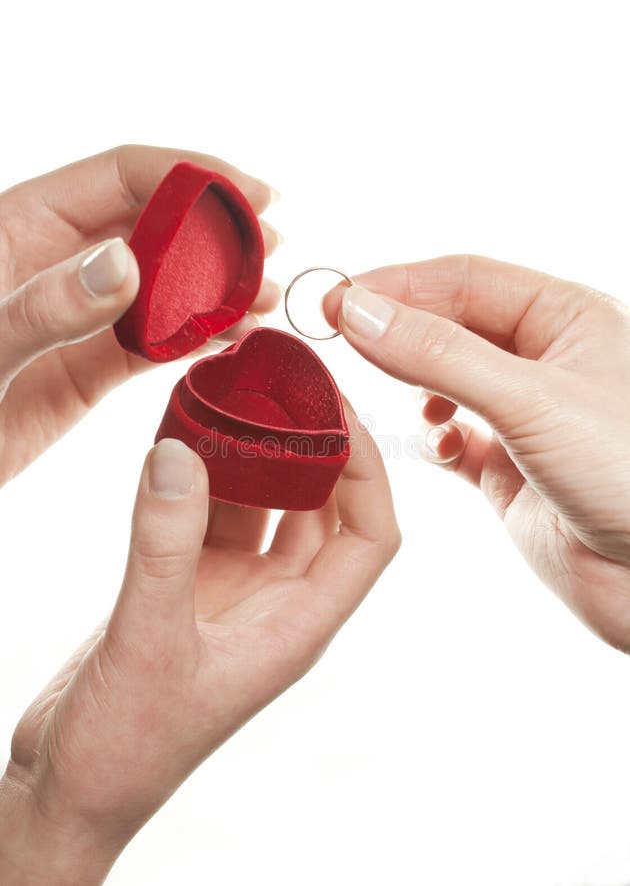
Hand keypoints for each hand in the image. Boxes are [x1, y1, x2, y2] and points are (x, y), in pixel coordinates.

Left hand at [0, 145, 281, 483]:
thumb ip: (47, 304)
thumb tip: (126, 265)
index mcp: (23, 224)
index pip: (123, 174)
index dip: (192, 174)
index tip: (250, 193)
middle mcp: (59, 261)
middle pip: (155, 225)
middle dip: (218, 230)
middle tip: (271, 246)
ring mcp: (79, 315)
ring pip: (163, 286)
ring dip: (217, 288)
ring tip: (265, 298)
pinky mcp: (89, 368)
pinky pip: (154, 342)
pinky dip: (196, 339)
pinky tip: (232, 339)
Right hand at [0, 409, 398, 883]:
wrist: (72, 785)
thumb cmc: (126, 744)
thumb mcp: (149, 642)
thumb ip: (162, 548)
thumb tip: (179, 454)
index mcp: (299, 624)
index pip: (369, 537)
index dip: (369, 473)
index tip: (340, 413)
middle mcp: (279, 602)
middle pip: (324, 509)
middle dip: (318, 447)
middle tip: (294, 384)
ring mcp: (235, 592)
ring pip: (265, 506)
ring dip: (258, 455)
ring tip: (243, 395)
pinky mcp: (190, 586)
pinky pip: (211, 515)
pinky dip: (204, 475)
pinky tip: (184, 434)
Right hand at [324, 254, 629, 649]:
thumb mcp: (530, 400)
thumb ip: (439, 355)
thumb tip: (358, 312)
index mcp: (567, 317)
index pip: (464, 280)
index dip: (398, 285)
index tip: (336, 301)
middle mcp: (545, 360)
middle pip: (449, 326)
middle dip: (396, 332)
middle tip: (337, 340)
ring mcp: (525, 417)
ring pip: (445, 381)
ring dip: (413, 385)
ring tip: (397, 398)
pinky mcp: (510, 470)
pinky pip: (454, 439)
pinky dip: (435, 439)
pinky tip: (441, 446)